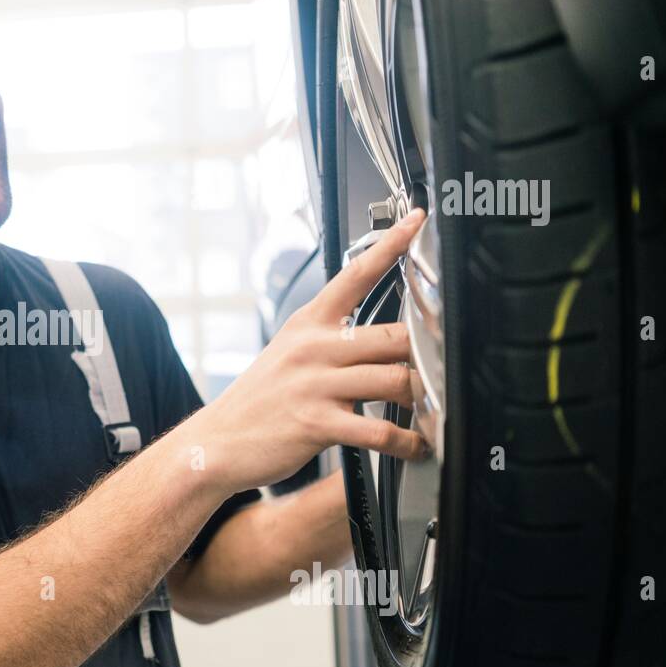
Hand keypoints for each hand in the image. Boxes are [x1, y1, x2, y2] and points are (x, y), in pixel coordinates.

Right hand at [182, 208, 428, 493]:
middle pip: (393, 335)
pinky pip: (379, 430)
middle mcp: (314, 348)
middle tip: (447, 362)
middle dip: (427, 352)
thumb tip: (375, 335)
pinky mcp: (317, 423)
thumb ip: (329, 338)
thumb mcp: (287, 352)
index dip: (390, 245)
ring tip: (435, 410)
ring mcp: (315, 385)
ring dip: (423, 398)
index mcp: (308, 324)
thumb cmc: (259, 400)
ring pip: (394, 380)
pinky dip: (406, 441)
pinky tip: (415, 445)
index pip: (355, 274)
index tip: (417, 221)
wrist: (218, 441)